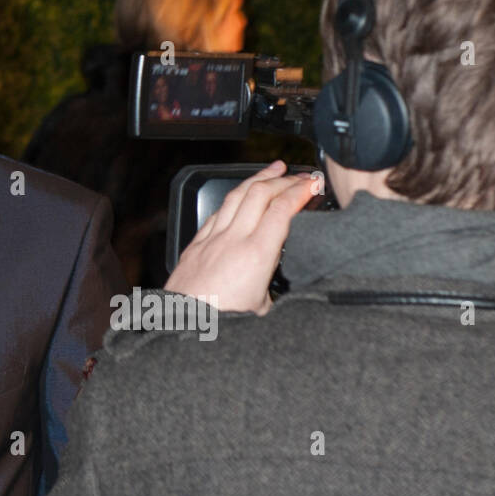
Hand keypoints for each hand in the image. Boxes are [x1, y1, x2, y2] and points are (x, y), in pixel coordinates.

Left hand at [164, 160, 319, 314]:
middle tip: (300, 175)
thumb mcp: (266, 311)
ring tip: (273, 169)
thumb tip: (288, 285)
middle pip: (260, 194)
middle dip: (283, 179)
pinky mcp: (196, 244)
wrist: (181, 325)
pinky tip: (240, 195)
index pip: (282, 209)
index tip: (313, 184)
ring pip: (235, 196)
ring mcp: (212, 239)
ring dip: (257, 178)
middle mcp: (233, 240)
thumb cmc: (220, 323)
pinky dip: (234, 197)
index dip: (300, 191)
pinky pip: (216, 212)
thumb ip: (278, 290)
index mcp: (256, 255)